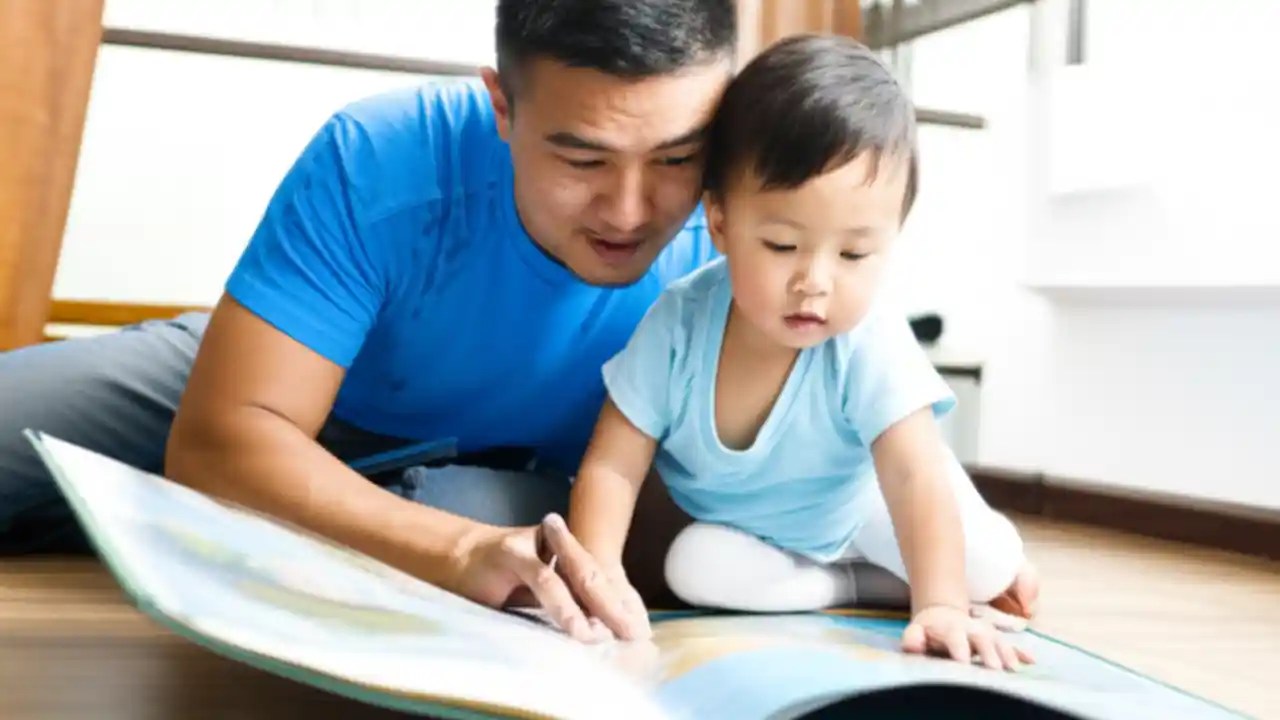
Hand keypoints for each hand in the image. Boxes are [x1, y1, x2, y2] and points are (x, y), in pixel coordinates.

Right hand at [451, 513, 649, 642]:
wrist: (457, 556)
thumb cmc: (500, 578)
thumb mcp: (537, 589)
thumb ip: (564, 599)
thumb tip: (598, 628)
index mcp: (568, 553)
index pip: (602, 578)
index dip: (622, 602)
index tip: (641, 629)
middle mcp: (558, 543)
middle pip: (596, 575)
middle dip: (617, 606)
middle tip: (635, 633)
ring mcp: (536, 545)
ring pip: (575, 576)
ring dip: (594, 609)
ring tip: (606, 636)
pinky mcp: (514, 552)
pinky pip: (544, 579)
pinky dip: (562, 605)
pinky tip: (576, 625)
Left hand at [901, 604, 1033, 670]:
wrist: (943, 614)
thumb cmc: (928, 631)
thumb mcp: (915, 631)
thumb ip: (912, 638)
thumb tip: (913, 645)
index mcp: (950, 628)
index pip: (955, 637)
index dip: (958, 648)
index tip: (963, 662)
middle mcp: (971, 628)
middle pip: (981, 638)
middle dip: (988, 652)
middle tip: (994, 669)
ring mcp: (986, 633)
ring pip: (999, 641)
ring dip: (1007, 654)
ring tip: (1013, 669)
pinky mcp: (996, 639)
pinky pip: (1011, 644)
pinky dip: (1021, 652)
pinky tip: (1031, 661)